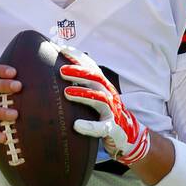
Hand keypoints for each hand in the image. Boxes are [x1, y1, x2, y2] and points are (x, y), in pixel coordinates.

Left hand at [57, 43, 150, 165]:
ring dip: (83, 94)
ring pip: (99, 99)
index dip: (78, 57)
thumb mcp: (94, 97)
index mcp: (103, 87)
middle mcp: (108, 95)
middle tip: (61, 70)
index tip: (62, 49)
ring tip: (66, 92)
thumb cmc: (104, 115)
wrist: (125, 137)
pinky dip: (90, 126)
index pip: (91, 68)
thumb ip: (82, 85)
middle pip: (96, 79)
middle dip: (79, 72)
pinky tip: (77, 125)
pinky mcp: (112, 129)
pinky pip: (102, 127)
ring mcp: (111, 111)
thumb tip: (60, 71)